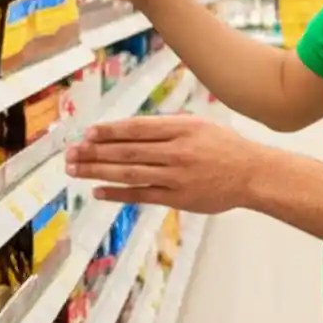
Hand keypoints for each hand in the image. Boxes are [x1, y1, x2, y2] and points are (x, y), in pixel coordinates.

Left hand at [64, 114, 272, 213]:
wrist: (252, 173)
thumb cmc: (224, 146)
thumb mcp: (198, 125)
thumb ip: (167, 127)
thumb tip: (129, 130)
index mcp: (180, 128)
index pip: (136, 129)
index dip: (109, 131)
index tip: (87, 133)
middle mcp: (176, 151)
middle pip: (126, 151)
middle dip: (94, 151)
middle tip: (70, 153)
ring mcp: (176, 175)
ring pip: (129, 173)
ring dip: (98, 171)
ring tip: (75, 170)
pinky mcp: (178, 197)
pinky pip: (141, 195)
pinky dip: (117, 193)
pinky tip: (97, 191)